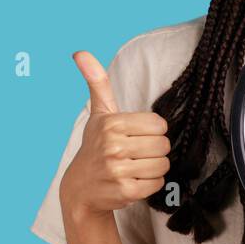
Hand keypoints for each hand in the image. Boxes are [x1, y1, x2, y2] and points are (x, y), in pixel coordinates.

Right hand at [58, 50, 170, 219]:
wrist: (81, 189)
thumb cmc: (96, 146)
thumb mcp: (98, 114)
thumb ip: (97, 82)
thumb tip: (80, 52)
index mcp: (111, 123)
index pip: (160, 124)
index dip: (153, 132)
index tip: (136, 137)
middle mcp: (112, 145)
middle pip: (163, 145)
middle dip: (154, 150)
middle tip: (136, 154)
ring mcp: (118, 170)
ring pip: (163, 165)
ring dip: (153, 168)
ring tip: (135, 167)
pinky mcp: (125, 191)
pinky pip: (157, 184)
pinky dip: (150, 184)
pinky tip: (133, 181)